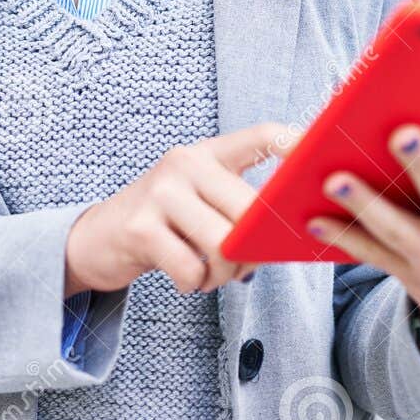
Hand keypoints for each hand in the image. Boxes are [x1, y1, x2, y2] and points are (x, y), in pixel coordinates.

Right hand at [64, 121, 293, 295]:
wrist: (98, 238)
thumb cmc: (165, 224)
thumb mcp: (199, 198)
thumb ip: (238, 204)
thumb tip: (291, 234)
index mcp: (208, 153)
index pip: (261, 136)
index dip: (295, 145)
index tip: (322, 158)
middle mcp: (185, 163)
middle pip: (249, 207)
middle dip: (254, 248)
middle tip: (245, 265)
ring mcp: (160, 192)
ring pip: (223, 243)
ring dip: (225, 273)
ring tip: (212, 274)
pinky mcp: (140, 227)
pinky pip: (192, 269)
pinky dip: (195, 283)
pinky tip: (185, 276)